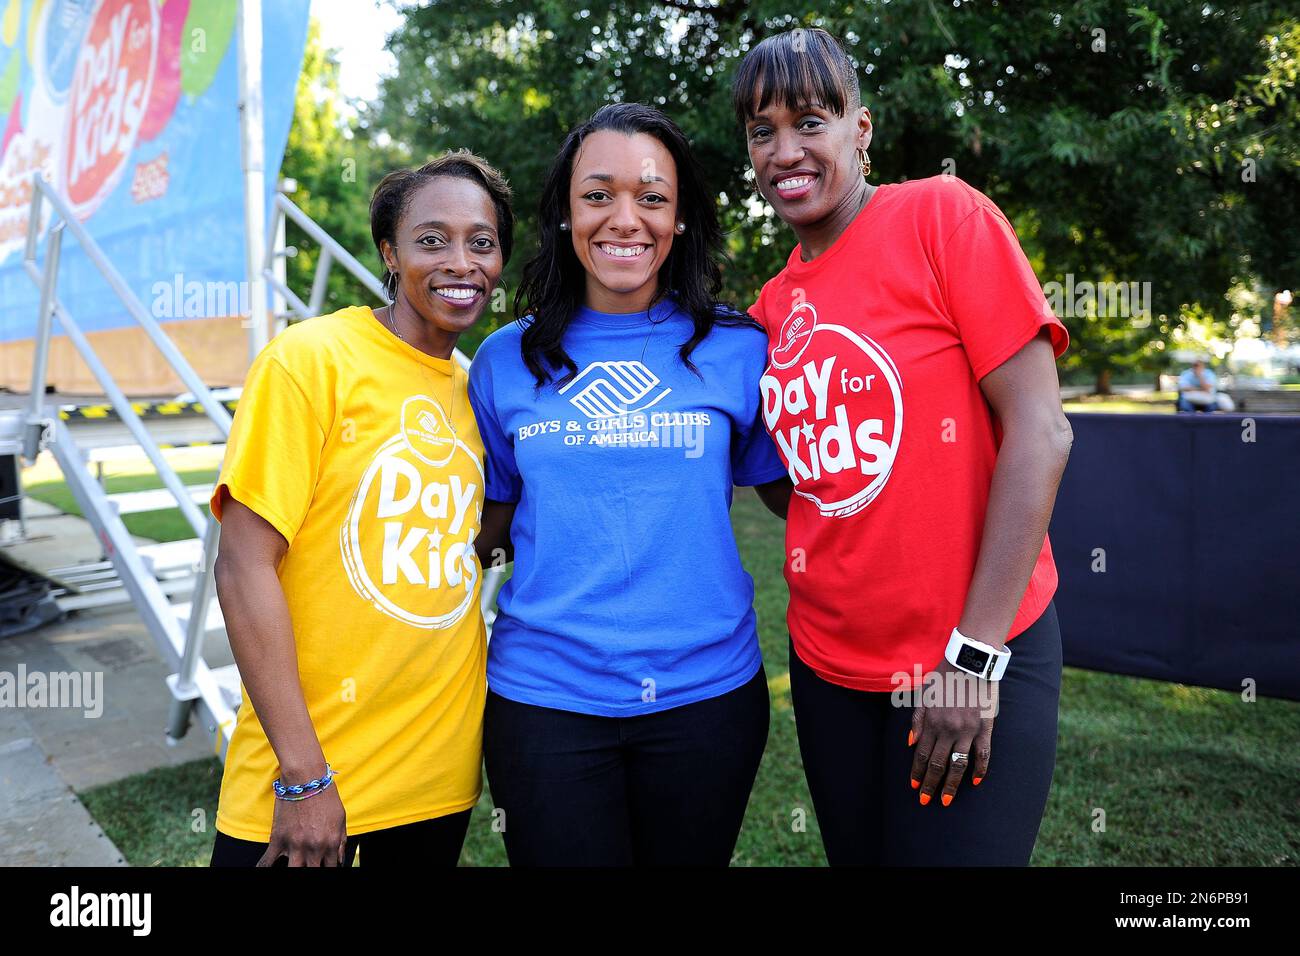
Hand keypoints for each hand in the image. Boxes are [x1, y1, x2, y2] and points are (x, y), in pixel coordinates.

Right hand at [257, 783, 347, 866]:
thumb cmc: (325, 795)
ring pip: (293, 871)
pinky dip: (265, 867)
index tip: (322, 867)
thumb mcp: (340, 818)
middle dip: (312, 870)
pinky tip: (267, 869)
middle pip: (312, 871)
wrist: (305, 778)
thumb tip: (340, 860)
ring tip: (294, 864)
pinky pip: (267, 863)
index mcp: (331, 842)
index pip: (330, 868)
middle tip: (309, 864)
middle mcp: (314, 847)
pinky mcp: (278, 839)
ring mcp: (295, 845)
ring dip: (294, 869)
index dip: (327, 869)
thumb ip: (340, 841)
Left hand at [909, 659, 996, 806]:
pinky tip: (975, 782)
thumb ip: (916, 720)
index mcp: (931, 721)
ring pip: (958, 764)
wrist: (970, 662)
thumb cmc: (944, 677)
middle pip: (937, 763)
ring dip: (951, 784)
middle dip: (930, 784)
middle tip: (925, 801)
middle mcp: (948, 728)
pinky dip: (980, 770)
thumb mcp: (924, 695)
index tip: (913, 787)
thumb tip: (910, 743)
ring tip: (947, 800)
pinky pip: (983, 754)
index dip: (917, 772)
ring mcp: (968, 729)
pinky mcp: (985, 728)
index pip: (922, 754)